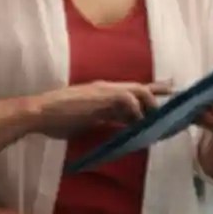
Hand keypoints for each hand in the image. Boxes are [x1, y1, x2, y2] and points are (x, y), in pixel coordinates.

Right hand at [35, 80, 171, 138]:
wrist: (39, 112)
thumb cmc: (56, 119)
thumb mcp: (86, 121)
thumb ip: (103, 120)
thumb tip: (118, 127)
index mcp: (102, 93)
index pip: (130, 91)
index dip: (148, 93)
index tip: (165, 92)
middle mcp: (105, 88)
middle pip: (139, 86)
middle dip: (157, 91)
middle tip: (173, 94)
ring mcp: (103, 91)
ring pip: (137, 90)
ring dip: (149, 102)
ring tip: (157, 116)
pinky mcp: (100, 96)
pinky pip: (127, 99)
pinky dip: (135, 109)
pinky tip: (138, 120)